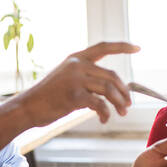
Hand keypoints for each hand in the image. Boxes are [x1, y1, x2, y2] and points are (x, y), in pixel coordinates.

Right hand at [13, 41, 138, 126]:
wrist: (28, 107)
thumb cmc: (48, 96)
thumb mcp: (66, 78)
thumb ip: (86, 77)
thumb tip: (111, 88)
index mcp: (76, 58)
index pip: (104, 47)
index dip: (123, 47)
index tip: (138, 48)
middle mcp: (77, 65)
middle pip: (112, 75)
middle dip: (124, 91)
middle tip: (128, 104)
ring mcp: (75, 79)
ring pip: (109, 89)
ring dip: (119, 103)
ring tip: (122, 113)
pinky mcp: (73, 96)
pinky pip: (99, 104)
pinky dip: (105, 113)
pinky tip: (104, 120)